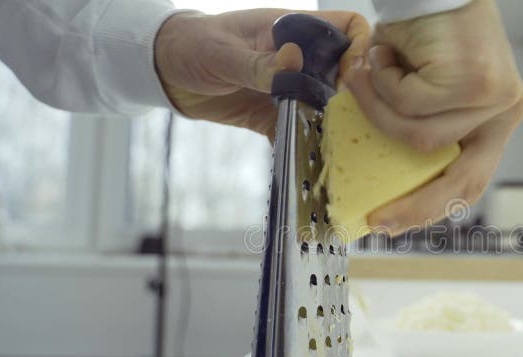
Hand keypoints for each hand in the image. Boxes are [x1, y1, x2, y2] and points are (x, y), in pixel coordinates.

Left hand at [154, 9, 368, 137]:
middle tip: (345, 122)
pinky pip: (296, 133)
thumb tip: (294, 61)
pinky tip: (302, 162)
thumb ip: (258, 63)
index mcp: (292, 30)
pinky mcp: (273, 116)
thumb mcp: (222, 53)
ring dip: (330, 127)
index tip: (350, 78)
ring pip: (325, 107)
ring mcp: (289, 89)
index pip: (346, 28)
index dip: (359, 48)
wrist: (163, 70)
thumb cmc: (191, 45)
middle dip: (352, 97)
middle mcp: (299, 60)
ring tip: (331, 147)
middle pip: (344, 74)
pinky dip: (300, 148)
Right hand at [344, 0, 522, 234]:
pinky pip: (411, 102)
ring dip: (379, 107)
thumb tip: (381, 178)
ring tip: (362, 76)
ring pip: (422, 137)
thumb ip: (418, 126)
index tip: (393, 225)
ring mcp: (495, 99)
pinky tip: (383, 54)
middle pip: (458, 179)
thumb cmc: (423, 31)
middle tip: (376, 220)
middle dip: (413, 205)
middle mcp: (504, 113)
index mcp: (494, 121)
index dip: (431, 210)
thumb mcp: (422, 90)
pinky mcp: (477, 81)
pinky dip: (383, 79)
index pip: (470, 181)